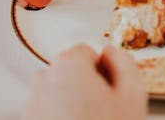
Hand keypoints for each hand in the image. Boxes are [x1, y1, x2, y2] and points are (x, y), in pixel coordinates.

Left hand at [20, 44, 146, 119]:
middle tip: (101, 113)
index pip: (86, 52)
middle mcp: (44, 79)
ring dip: (69, 104)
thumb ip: (124, 63)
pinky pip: (45, 112)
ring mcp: (31, 102)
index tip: (109, 92)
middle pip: (68, 71)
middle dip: (84, 87)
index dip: (102, 71)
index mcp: (69, 64)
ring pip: (56, 93)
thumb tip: (112, 53)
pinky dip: (57, 119)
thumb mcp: (133, 97)